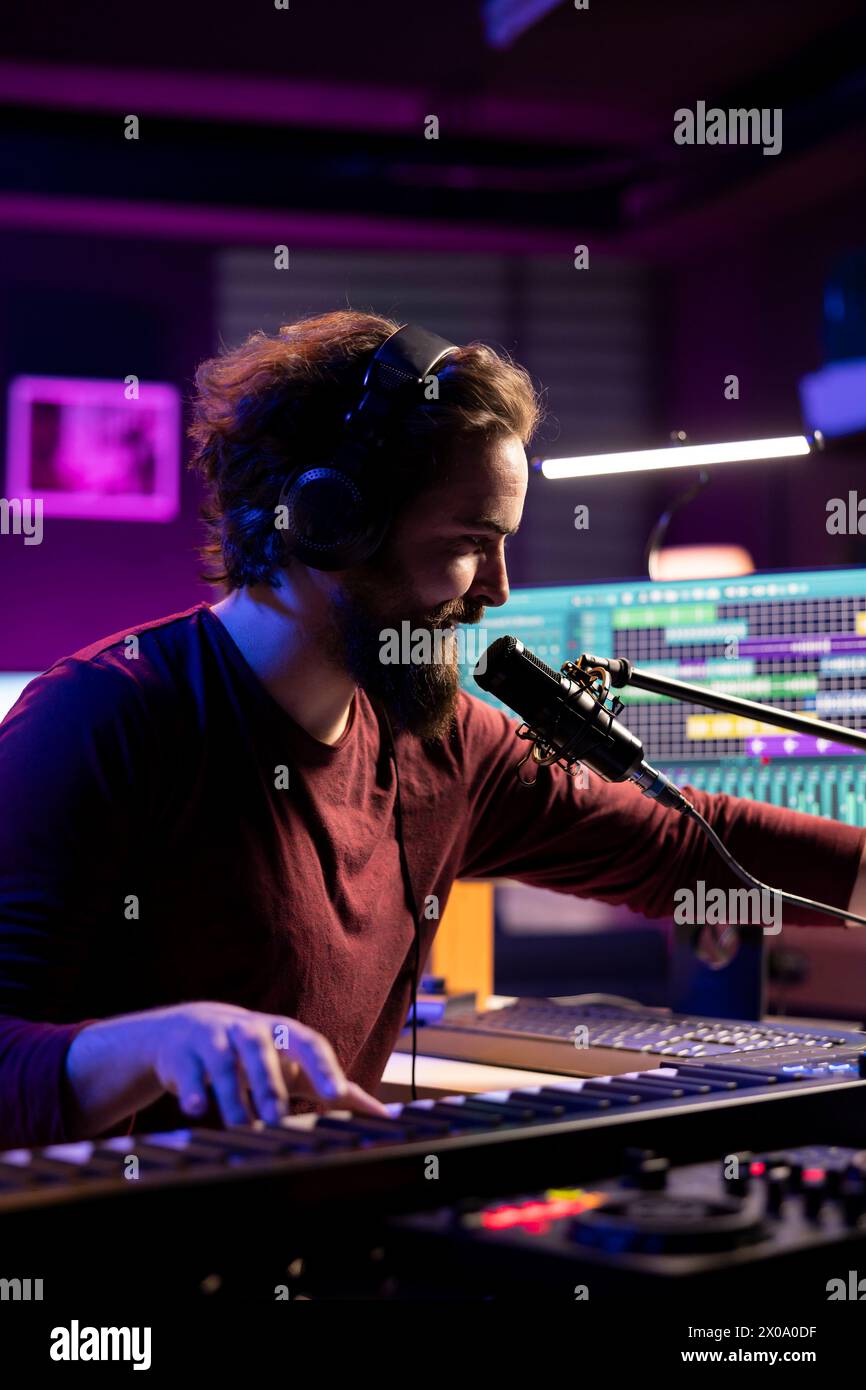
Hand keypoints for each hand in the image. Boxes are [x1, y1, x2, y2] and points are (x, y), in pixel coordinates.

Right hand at [66, 1000, 389, 1135]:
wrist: (190, 1031)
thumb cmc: (257, 1054)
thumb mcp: (294, 1064)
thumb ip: (335, 1087)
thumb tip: (383, 1116)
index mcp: (283, 1033)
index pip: (309, 1044)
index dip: (323, 1067)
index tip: (336, 1093)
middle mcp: (250, 1031)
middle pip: (263, 1054)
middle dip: (270, 1086)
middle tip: (279, 1119)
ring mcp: (215, 1040)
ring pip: (225, 1068)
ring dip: (234, 1100)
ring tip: (243, 1127)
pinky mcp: (184, 1055)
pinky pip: (189, 1075)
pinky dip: (193, 1092)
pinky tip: (197, 1109)